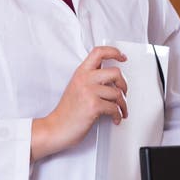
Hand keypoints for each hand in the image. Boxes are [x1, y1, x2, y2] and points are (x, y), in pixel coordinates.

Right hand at [31, 46, 127, 160]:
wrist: (56, 128)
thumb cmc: (66, 112)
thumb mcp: (76, 88)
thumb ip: (90, 79)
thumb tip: (109, 76)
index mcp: (80, 73)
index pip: (98, 52)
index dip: (114, 52)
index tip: (122, 57)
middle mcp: (84, 80)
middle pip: (115, 72)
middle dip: (124, 84)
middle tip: (123, 91)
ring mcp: (88, 92)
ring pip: (117, 93)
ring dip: (123, 104)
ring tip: (120, 110)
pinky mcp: (93, 106)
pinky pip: (115, 108)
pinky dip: (118, 115)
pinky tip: (115, 117)